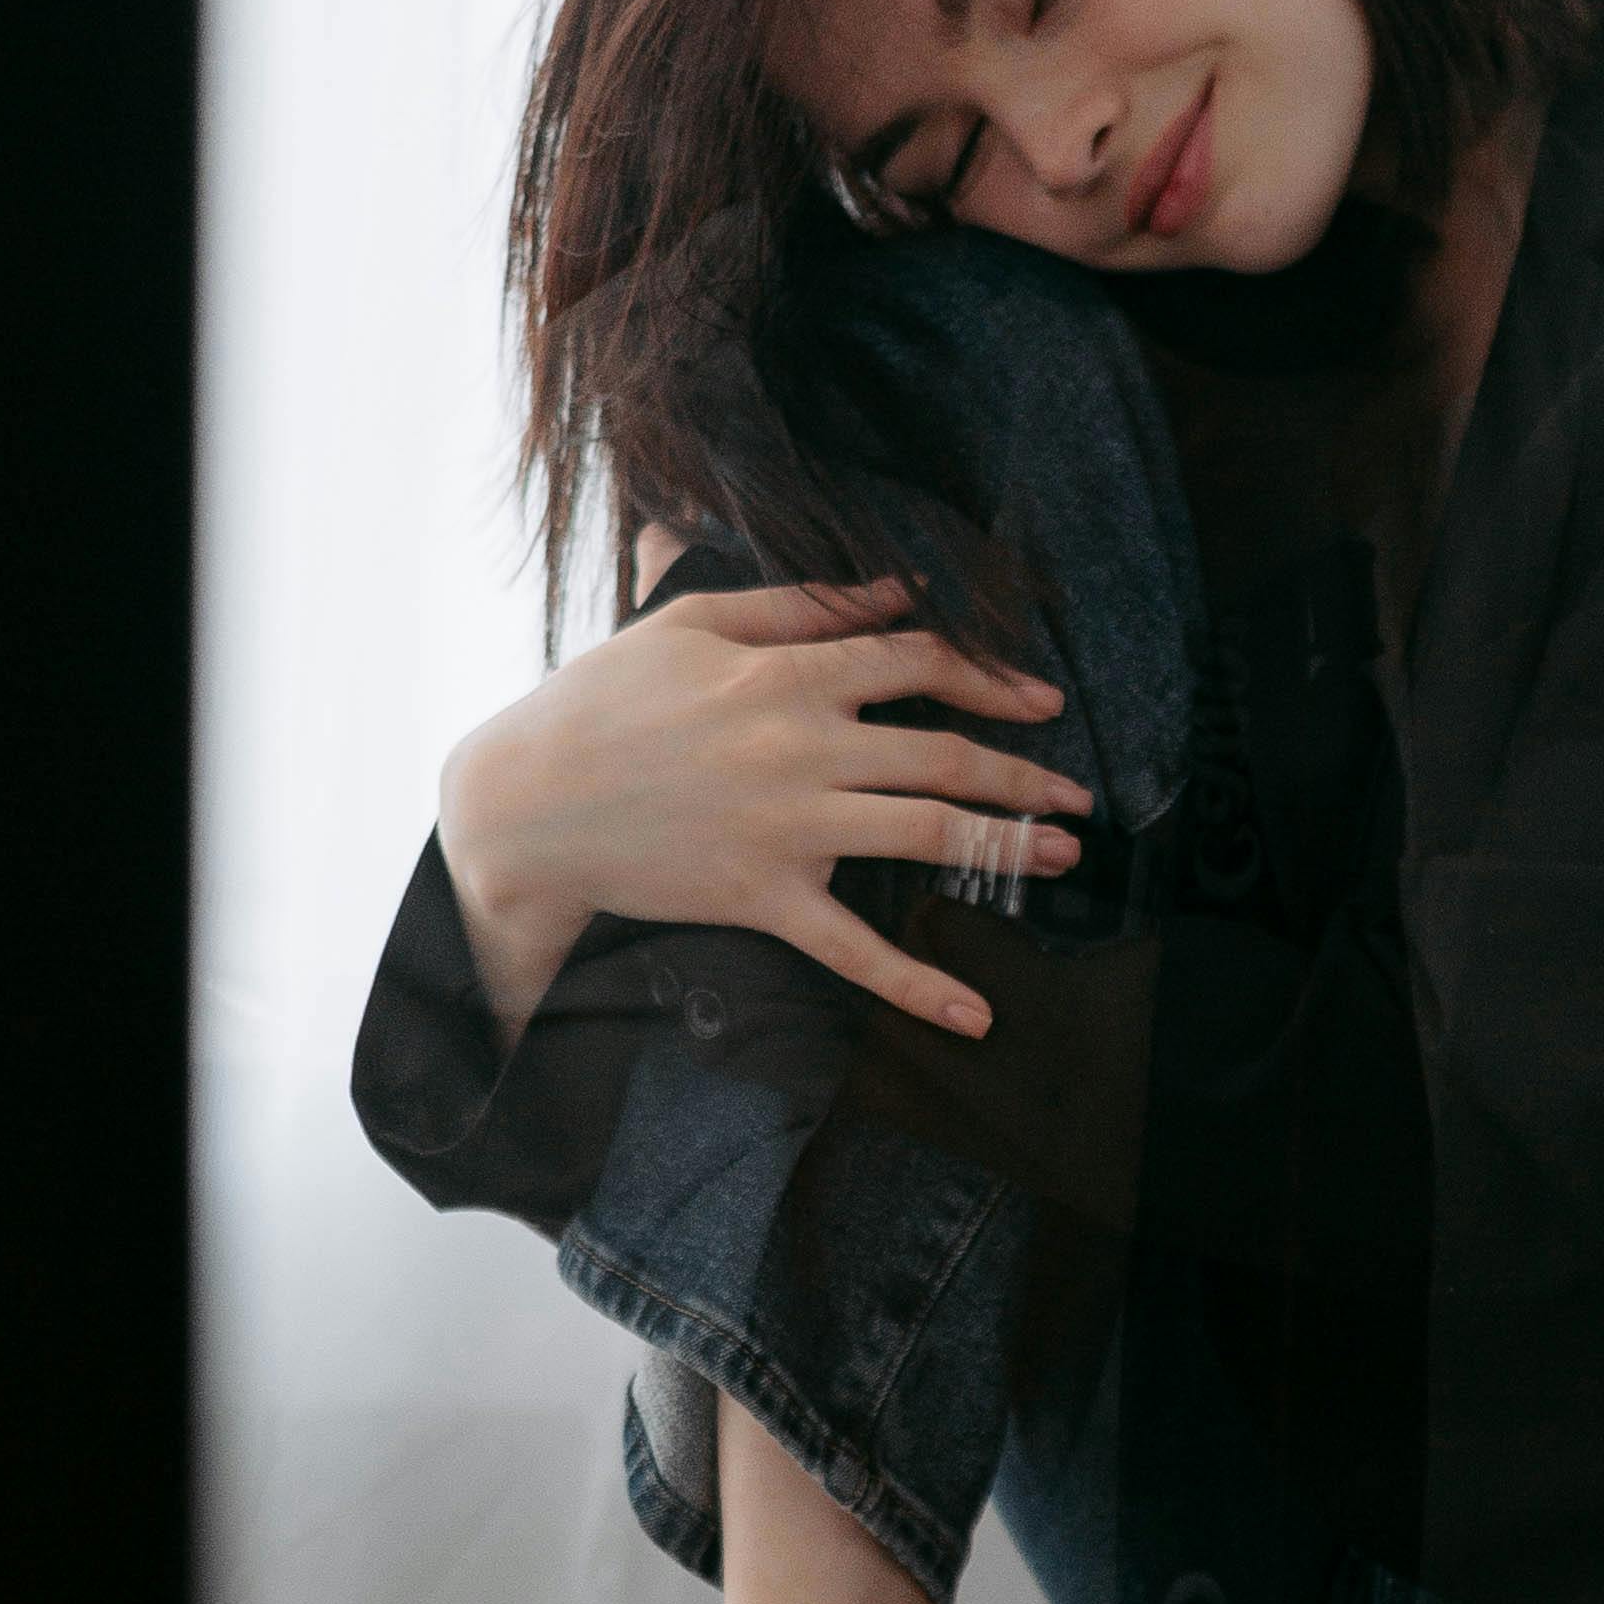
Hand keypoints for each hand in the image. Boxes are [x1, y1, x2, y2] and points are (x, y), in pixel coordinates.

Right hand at [436, 574, 1089, 1039]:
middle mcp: (802, 745)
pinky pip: (856, 949)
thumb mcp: (690, 623)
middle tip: (1078, 793)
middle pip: (944, 753)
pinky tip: (977, 1015)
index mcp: (787, 672)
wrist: (526, 802)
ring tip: (1062, 855)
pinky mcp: (764, 896)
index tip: (1042, 701)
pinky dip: (919, 985)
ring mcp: (788, 826)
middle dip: (1024, 773)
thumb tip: (889, 588)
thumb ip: (796, 604)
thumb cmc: (602, 702)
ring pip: (926, 833)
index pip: (917, 662)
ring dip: (1008, 846)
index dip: (991, 676)